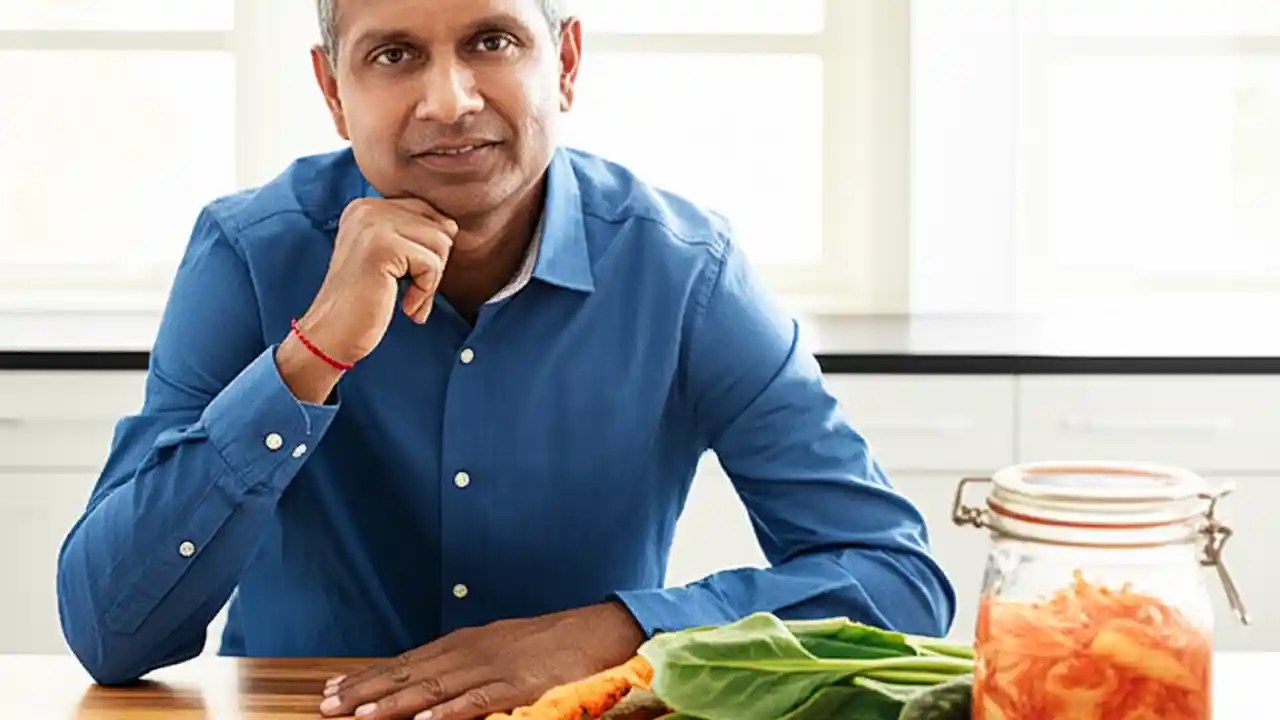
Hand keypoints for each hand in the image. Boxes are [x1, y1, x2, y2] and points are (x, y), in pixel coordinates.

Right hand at [275, 197, 455, 402]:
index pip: (428, 212)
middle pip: (438, 227)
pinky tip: (405, 305)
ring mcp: (372, 225)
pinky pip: (431, 264)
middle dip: (433, 266)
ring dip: (431, 281)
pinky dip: (425, 292)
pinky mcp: (382, 247)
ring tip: (408, 299)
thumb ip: (416, 236)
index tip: (408, 276)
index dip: (429, 250)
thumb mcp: (391, 258)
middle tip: (411, 292)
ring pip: (440, 244)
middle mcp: (367, 207)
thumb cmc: (366, 301)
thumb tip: (452, 225)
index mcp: (367, 206)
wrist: (332, 333)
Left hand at [318, 602, 646, 719]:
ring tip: (361, 716)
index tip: (336, 690)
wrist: (601, 630)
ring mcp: (496, 667)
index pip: (408, 660)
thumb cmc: (554, 642)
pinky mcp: (520, 685)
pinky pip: (480, 700)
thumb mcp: (504, 646)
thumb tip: (433, 681)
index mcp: (468, 642)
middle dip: (367, 690)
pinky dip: (450, 711)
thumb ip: (469, 663)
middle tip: (328, 705)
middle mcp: (474, 650)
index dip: (370, 676)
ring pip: (436, 687)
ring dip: (395, 702)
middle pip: (411, 672)